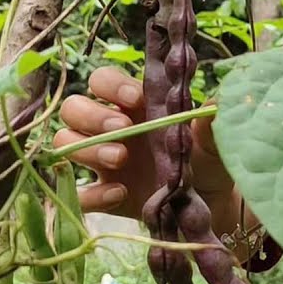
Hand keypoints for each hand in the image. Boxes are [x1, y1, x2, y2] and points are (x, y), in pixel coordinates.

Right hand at [52, 66, 234, 219]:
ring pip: (65, 144)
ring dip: (88, 149)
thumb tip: (216, 104)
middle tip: (122, 128)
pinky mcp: (102, 196)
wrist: (208, 202)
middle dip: (92, 115)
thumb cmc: (204, 159)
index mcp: (130, 104)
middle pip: (73, 108)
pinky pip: (79, 193)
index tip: (135, 98)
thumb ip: (208, 125)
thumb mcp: (210, 141)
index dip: (110, 85)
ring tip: (120, 158)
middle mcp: (109, 129)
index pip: (101, 80)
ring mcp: (101, 162)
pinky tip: (119, 193)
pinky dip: (93, 194)